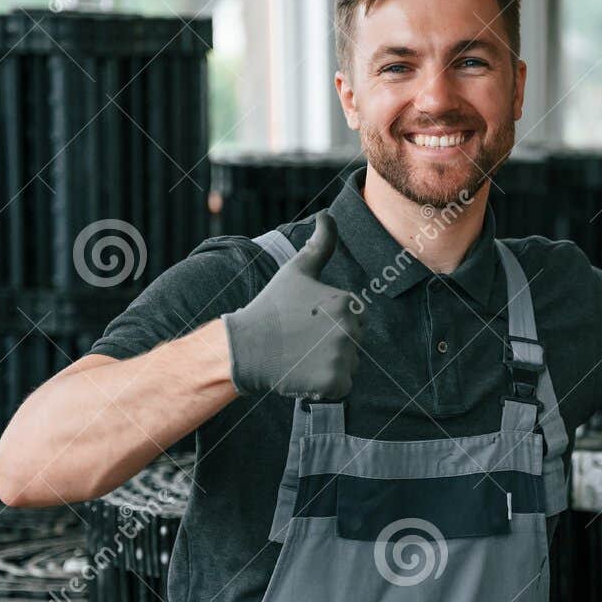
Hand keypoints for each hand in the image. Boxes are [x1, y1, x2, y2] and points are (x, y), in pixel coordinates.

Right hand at [221, 211, 363, 398]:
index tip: (307, 323)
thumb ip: (320, 244)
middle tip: (302, 342)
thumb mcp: (297, 270)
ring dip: (330, 366)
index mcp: (347, 302)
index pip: (356, 319)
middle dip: (333, 345)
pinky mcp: (335, 384)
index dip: (331, 323)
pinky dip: (326, 387)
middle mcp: (350, 329)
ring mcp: (343, 358)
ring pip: (349, 366)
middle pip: (354, 343)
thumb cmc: (272, 307)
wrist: (245, 348)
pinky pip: (342, 387)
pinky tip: (304, 374)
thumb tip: (327, 214)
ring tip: (301, 357)